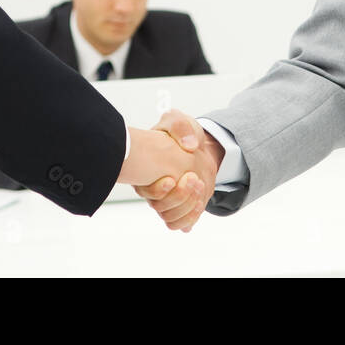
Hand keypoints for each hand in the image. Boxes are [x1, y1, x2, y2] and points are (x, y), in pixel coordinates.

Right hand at [132, 109, 222, 232]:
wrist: (194, 146)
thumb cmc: (182, 133)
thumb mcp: (179, 121)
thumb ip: (181, 126)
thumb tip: (189, 145)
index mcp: (146, 168)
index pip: (143, 189)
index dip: (158, 190)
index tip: (174, 178)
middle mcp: (151, 187)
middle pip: (157, 207)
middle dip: (179, 196)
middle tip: (194, 178)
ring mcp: (164, 200)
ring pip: (169, 217)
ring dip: (187, 206)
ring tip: (201, 186)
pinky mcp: (178, 208)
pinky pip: (178, 224)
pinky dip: (190, 217)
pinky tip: (199, 203)